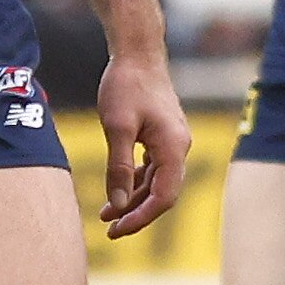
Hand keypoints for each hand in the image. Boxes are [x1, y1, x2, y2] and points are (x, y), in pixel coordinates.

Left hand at [92, 48, 188, 238]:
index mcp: (173, 147)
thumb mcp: (116, 126)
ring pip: (156, 182)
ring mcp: (172, 142)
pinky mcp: (162, 137)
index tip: (117, 230)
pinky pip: (152, 168)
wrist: (137, 53)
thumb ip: (118, 166)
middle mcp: (178, 148)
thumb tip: (117, 204)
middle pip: (162, 193)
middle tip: (109, 231)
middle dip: (136, 214)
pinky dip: (135, 182)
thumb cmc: (126, 85)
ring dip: (133, 199)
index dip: (142, 217)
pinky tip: (117, 191)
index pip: (164, 196)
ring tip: (106, 216)